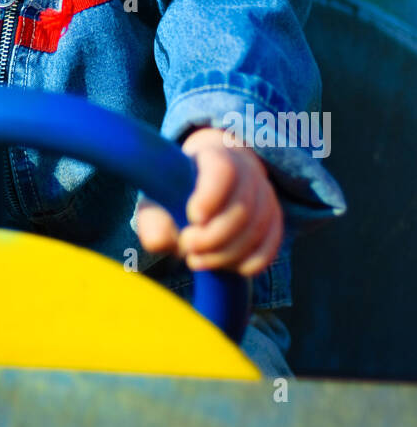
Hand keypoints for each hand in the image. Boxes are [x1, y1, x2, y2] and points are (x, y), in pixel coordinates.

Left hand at [134, 126, 283, 274]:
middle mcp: (246, 172)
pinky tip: (226, 269)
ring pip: (258, 228)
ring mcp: (264, 195)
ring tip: (197, 260)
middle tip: (188, 247)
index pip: (223, 170)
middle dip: (214, 237)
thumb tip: (160, 242)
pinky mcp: (273, 220)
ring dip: (227, 254)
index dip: (211, 196)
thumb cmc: (175, 195)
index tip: (193, 217)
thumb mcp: (157, 202)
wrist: (203, 188)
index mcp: (213, 157)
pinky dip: (250, 262)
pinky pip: (271, 245)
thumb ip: (153, 222)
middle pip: (243, 207)